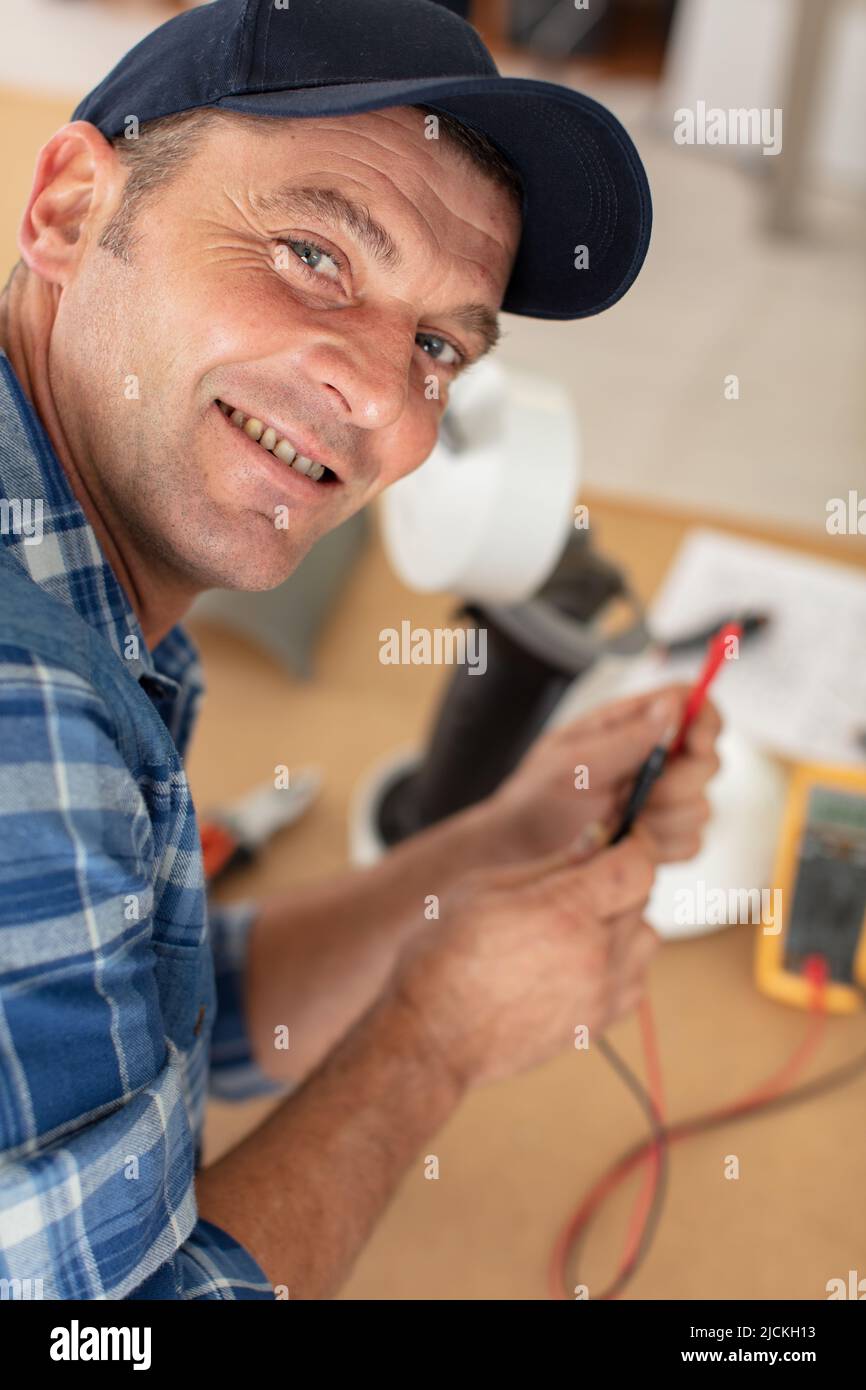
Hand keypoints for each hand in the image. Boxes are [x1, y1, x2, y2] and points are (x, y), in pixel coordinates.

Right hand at [394, 827, 660, 1089]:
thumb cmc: (443, 955)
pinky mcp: (596, 1024)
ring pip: (646, 941)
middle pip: (642, 900)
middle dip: (617, 881)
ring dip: (624, 924)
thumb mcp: (484, 888)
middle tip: (577, 882)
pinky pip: (635, 982)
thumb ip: (551, 864)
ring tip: (578, 925)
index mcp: (566, 912)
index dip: (633, 844)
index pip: (638, 866)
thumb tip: (597, 838)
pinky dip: (620, 965)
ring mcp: (599, 995)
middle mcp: (594, 955)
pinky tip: (580, 961)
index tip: (619, 839)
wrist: (431, 1035)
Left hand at [486, 684, 721, 865]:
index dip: (705, 719)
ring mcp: (661, 802)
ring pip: (702, 808)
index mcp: (630, 725)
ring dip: (663, 819)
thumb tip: (671, 706)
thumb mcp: (570, 761)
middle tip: (631, 794)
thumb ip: (624, 738)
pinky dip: (663, 846)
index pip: (691, 704)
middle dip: (677, 783)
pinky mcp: (663, 839)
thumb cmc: (534, 796)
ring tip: (617, 820)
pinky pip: (690, 843)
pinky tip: (627, 842)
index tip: (696, 742)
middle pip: (708, 762)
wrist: (518, 852)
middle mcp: (653, 760)